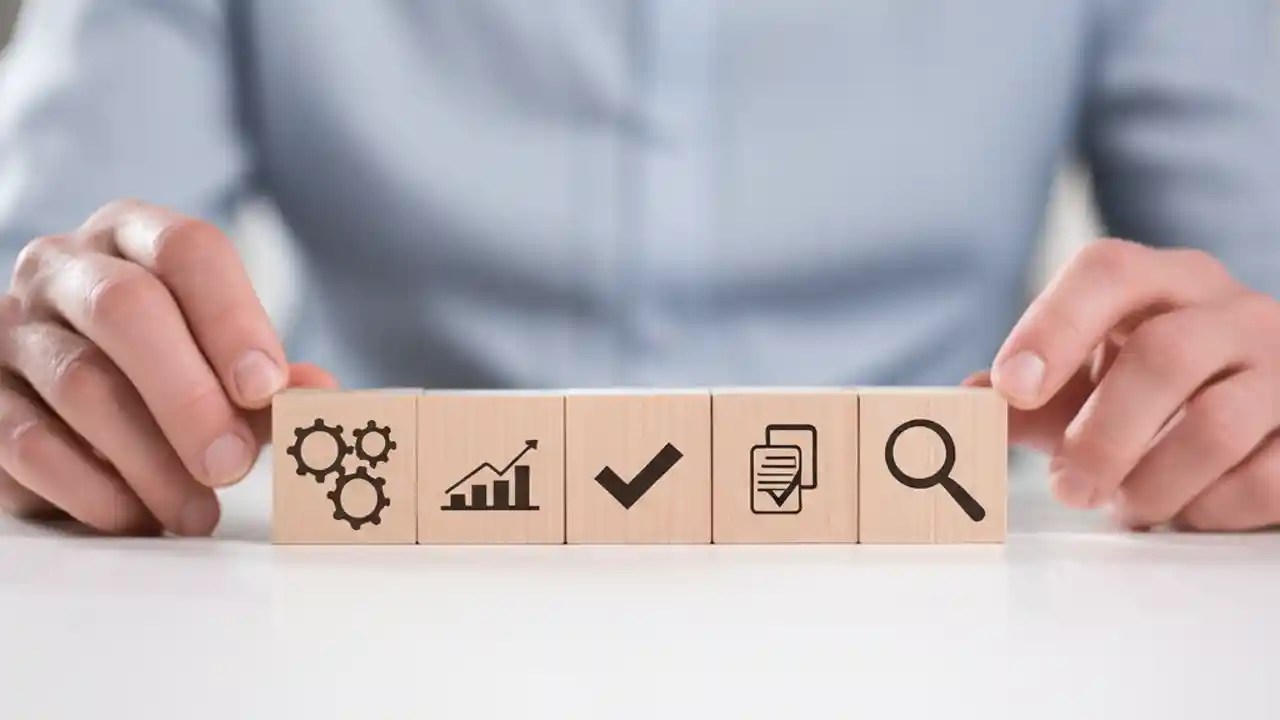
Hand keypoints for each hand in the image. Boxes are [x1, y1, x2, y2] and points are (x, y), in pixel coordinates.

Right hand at [0, 200, 335, 535]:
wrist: (64, 394)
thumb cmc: (164, 366)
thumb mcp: (219, 359)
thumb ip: (266, 378)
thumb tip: (319, 396)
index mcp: (134, 235)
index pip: (188, 251)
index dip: (233, 320)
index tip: (265, 389)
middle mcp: (63, 268)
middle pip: (127, 309)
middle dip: (190, 397)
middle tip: (232, 464)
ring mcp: (11, 328)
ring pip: (79, 384)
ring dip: (150, 459)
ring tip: (197, 509)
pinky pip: (27, 443)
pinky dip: (92, 489)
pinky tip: (136, 515)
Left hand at [971, 238, 1279, 530]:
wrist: (1266, 419)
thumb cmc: (1160, 396)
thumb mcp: (1090, 384)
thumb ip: (1029, 397)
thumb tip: (965, 407)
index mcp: (1164, 282)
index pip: (1107, 272)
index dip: (1051, 327)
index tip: (1012, 388)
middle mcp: (1233, 311)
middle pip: (1163, 356)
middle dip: (1101, 435)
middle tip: (1067, 487)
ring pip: (1217, 424)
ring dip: (1153, 482)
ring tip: (1128, 506)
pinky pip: (1264, 479)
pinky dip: (1210, 509)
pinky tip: (1188, 511)